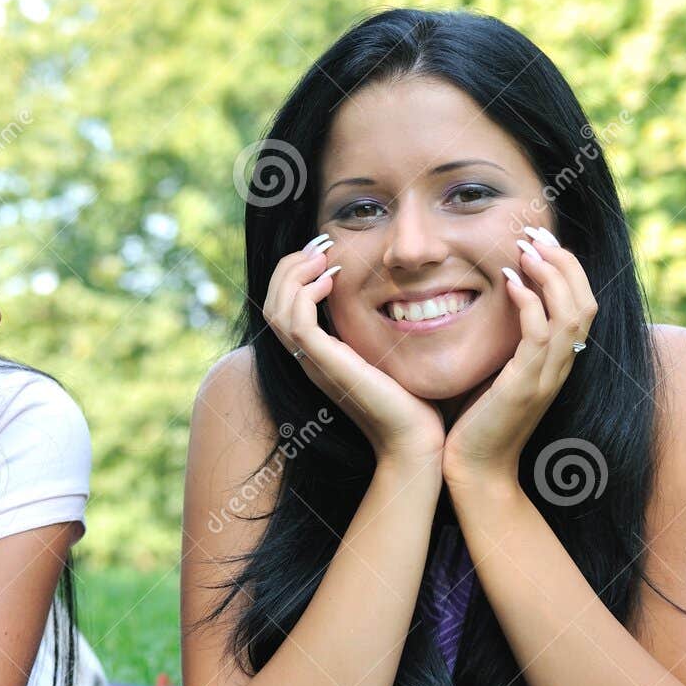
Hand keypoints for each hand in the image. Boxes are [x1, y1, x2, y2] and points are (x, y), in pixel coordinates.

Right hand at [264, 234, 445, 466]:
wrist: (415, 440)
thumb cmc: (412, 401)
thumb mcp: (387, 353)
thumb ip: (376, 328)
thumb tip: (393, 294)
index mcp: (317, 355)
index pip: (282, 306)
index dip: (294, 273)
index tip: (324, 251)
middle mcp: (307, 359)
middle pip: (270, 303)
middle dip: (289, 266)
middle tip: (320, 245)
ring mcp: (313, 364)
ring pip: (275, 310)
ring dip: (294, 275)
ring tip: (321, 258)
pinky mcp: (326, 366)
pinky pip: (296, 324)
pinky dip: (305, 295)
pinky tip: (329, 282)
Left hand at [442, 226, 598, 487]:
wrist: (474, 470)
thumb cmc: (477, 421)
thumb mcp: (497, 370)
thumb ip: (505, 340)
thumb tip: (492, 301)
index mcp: (558, 361)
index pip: (581, 303)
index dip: (566, 268)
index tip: (538, 240)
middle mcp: (561, 366)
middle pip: (586, 300)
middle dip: (563, 261)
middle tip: (533, 233)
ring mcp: (547, 376)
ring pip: (571, 313)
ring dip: (550, 274)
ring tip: (525, 248)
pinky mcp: (525, 385)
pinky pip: (539, 334)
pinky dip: (528, 302)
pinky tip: (509, 280)